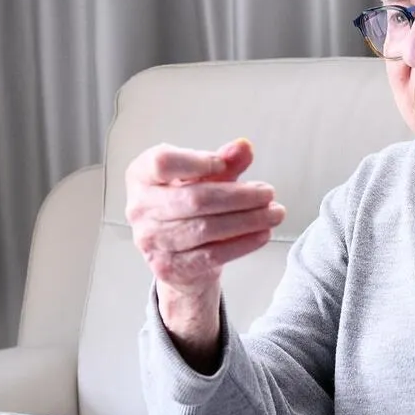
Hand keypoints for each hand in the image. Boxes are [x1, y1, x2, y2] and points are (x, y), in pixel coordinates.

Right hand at [124, 138, 285, 296]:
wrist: (178, 253)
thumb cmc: (187, 204)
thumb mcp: (205, 177)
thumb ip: (224, 161)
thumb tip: (243, 147)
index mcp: (142, 175)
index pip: (163, 162)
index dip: (196, 162)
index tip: (223, 164)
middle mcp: (140, 207)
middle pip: (195, 199)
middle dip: (239, 196)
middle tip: (268, 193)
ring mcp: (151, 240)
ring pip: (206, 228)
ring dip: (248, 220)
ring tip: (274, 213)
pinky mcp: (169, 267)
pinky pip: (212, 254)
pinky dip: (242, 243)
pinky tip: (262, 233)